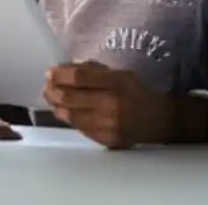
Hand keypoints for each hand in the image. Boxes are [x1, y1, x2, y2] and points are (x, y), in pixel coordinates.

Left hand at [44, 61, 173, 148]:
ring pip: (70, 115)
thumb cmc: (137, 92)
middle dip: (52, 91)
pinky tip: (66, 112)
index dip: (60, 75)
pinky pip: (80, 128)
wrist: (160, 120)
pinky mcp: (106, 140)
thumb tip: (66, 68)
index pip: (79, 77)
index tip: (49, 73)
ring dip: (56, 106)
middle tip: (47, 87)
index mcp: (116, 82)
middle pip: (69, 97)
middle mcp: (110, 104)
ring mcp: (107, 125)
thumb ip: (94, 71)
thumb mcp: (120, 74)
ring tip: (52, 99)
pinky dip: (70, 119)